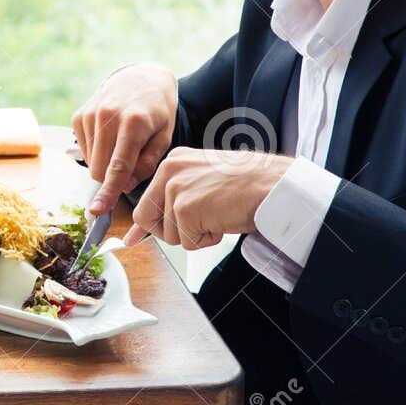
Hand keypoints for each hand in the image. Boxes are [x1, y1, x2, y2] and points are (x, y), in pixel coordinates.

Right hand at [72, 62, 177, 216]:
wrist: (140, 77)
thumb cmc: (157, 109)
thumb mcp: (165, 135)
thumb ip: (148, 163)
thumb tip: (125, 184)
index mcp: (133, 123)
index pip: (118, 166)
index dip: (109, 192)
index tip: (97, 210)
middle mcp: (107, 116)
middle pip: (100, 169)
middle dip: (113, 178)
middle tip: (131, 166)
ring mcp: (89, 114)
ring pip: (91, 162)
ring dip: (105, 164)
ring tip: (122, 145)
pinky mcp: (78, 116)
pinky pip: (83, 150)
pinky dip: (97, 152)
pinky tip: (110, 138)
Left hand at [123, 147, 292, 248]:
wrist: (273, 184)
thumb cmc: (247, 185)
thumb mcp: (203, 183)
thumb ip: (175, 199)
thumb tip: (140, 231)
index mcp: (173, 162)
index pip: (145, 200)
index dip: (145, 225)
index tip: (132, 239)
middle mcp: (169, 171)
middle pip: (146, 218)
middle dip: (169, 231)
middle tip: (198, 226)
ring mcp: (175, 188)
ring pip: (170, 234)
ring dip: (196, 235)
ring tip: (218, 215)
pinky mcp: (185, 208)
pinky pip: (187, 241)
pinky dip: (207, 240)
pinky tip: (222, 220)